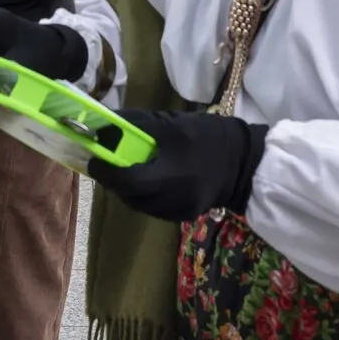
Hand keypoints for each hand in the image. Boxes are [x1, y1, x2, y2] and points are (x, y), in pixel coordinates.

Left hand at [87, 109, 267, 222]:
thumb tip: (106, 123)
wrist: (245, 163)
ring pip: (138, 203)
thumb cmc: (209, 137)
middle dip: (114, 179)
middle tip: (108, 161)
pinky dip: (144, 193)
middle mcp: (170, 199)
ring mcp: (176, 211)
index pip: (126, 179)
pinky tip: (150, 178)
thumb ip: (137, 124)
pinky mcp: (182, 216)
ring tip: (128, 168)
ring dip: (127, 187)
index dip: (105, 169)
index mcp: (170, 173)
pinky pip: (152, 207)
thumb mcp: (172, 123)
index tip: (93, 157)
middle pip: (128, 194)